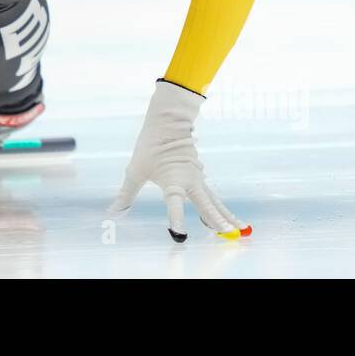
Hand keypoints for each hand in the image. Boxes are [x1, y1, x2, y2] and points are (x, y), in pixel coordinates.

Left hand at [108, 80, 251, 241]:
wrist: (169, 121)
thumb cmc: (150, 145)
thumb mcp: (135, 170)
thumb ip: (127, 194)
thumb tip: (113, 212)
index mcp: (172, 181)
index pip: (174, 204)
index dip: (176, 219)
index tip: (179, 235)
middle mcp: (189, 181)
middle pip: (206, 204)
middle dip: (218, 219)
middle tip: (229, 233)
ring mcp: (197, 178)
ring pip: (214, 200)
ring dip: (226, 214)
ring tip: (241, 229)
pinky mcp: (199, 175)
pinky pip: (211, 194)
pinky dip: (219, 206)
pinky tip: (226, 216)